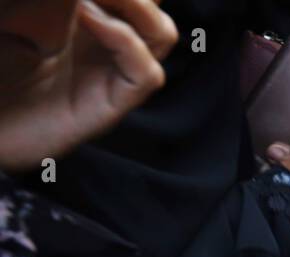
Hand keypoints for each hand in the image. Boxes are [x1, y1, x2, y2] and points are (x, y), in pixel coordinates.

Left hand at [0, 0, 176, 173]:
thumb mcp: (20, 11)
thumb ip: (58, 1)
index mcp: (85, 14)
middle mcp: (106, 41)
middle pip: (153, 5)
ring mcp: (111, 73)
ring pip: (161, 33)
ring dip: (137, 5)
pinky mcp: (110, 105)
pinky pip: (145, 72)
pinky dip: (124, 39)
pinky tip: (87, 18)